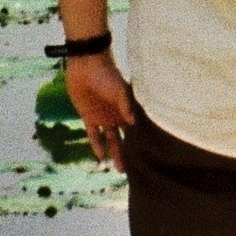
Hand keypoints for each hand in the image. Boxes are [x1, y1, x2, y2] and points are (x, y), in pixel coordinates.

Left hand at [66, 50, 138, 171]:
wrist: (85, 65)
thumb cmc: (106, 74)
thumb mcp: (118, 88)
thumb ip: (125, 104)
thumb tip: (133, 123)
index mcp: (127, 109)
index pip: (136, 129)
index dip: (142, 142)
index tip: (150, 157)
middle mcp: (117, 115)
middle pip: (124, 138)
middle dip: (128, 153)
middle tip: (132, 170)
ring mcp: (103, 117)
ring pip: (110, 140)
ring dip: (114, 153)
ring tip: (118, 169)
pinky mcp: (89, 117)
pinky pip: (93, 135)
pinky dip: (96, 145)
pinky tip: (100, 158)